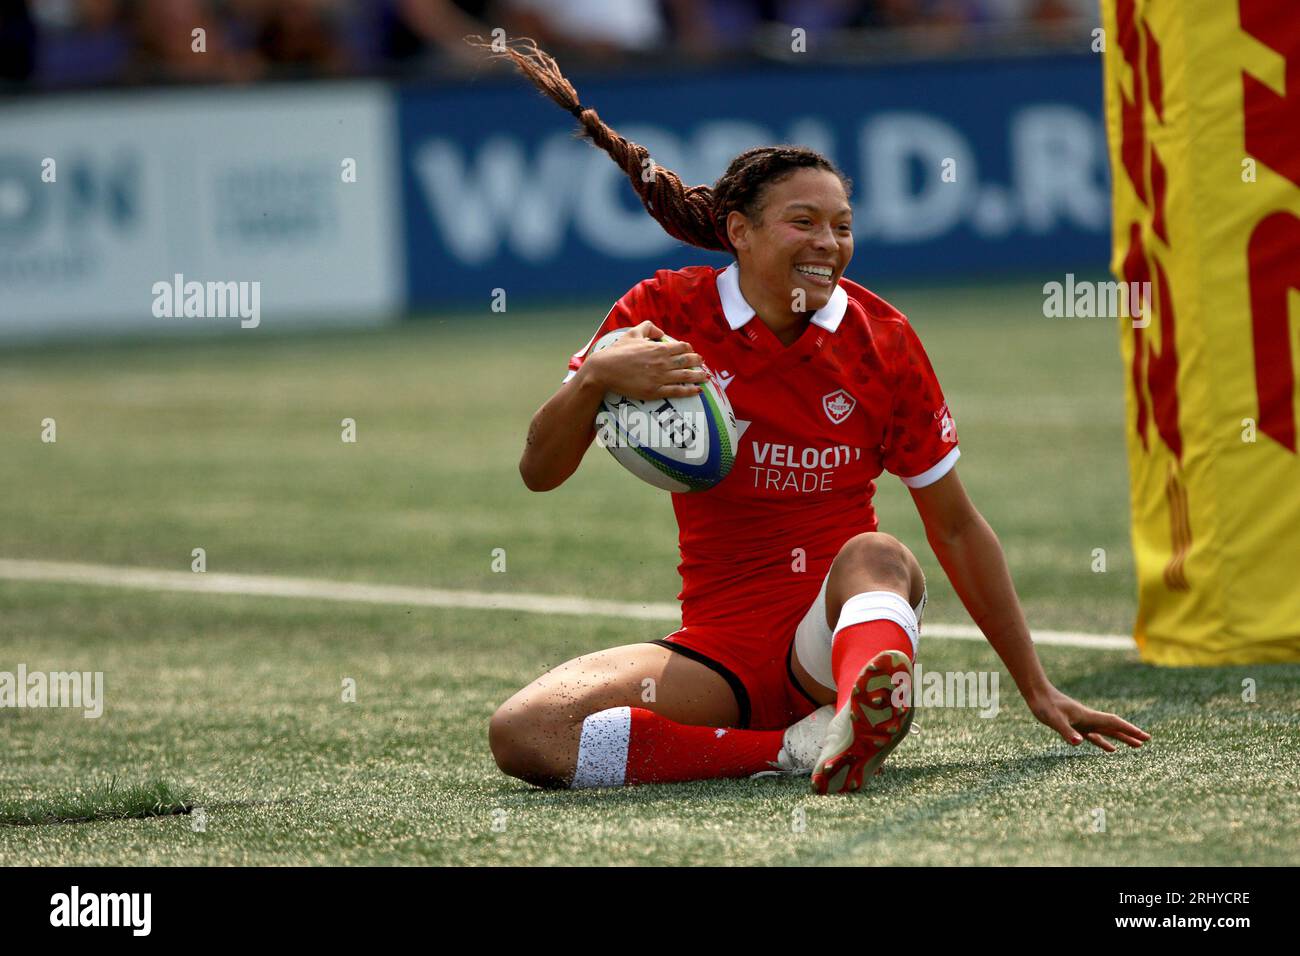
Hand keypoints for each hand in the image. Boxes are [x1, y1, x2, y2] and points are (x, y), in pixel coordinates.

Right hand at [580, 321, 708, 400]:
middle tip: (703, 363)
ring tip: (707, 377)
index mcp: (658, 348)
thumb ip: (648, 327)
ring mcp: (659, 377)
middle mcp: (662, 362)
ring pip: (686, 376)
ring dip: (699, 376)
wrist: (605, 370)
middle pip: (687, 361)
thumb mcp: (632, 333)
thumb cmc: (617, 351)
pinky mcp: (655, 391)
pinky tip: (698, 391)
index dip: (689, 349)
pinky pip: (677, 391)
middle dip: (698, 362)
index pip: (681, 347)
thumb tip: (661, 332)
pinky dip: (690, 391)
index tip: (692, 352)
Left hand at [1027, 685, 1150, 751]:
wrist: (1037, 694)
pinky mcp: (1075, 726)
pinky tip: (1110, 749)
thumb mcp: (1054, 720)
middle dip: (1130, 734)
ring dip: (1121, 738)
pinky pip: (1094, 736)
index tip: (1144, 736)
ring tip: (1135, 746)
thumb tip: (1079, 743)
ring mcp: (1083, 723)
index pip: (1114, 723)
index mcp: (1088, 717)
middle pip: (1114, 727)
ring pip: (1107, 732)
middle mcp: (1089, 719)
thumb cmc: (1045, 705)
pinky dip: (1104, 742)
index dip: (1129, 730)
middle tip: (1147, 741)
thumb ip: (1067, 732)